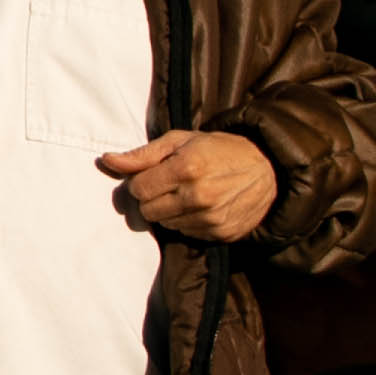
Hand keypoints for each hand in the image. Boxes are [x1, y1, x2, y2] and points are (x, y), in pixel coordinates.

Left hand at [97, 129, 276, 242]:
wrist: (269, 169)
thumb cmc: (218, 150)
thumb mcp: (181, 141)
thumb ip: (142, 154)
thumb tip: (106, 161)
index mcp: (187, 168)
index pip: (137, 189)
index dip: (141, 181)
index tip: (154, 175)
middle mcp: (199, 196)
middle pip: (147, 210)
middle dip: (152, 198)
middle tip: (169, 185)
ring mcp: (211, 218)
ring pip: (165, 224)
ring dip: (169, 211)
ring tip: (188, 194)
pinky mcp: (221, 234)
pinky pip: (186, 234)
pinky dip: (188, 222)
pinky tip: (202, 207)